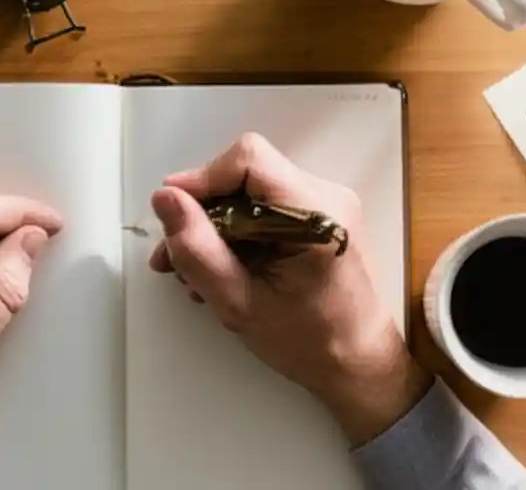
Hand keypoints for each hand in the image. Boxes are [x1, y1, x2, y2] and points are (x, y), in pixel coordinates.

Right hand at [150, 133, 429, 445]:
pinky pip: (267, 208)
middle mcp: (328, 196)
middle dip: (202, 212)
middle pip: (246, 176)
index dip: (202, 178)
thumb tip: (165, 200)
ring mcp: (327, 205)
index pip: (250, 160)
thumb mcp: (240, 303)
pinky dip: (238, 232)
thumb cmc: (309, 343)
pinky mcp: (321, 218)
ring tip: (194, 272)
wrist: (360, 364)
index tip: (171, 211)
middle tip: (173, 257)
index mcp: (316, 213)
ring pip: (252, 193)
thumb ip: (198, 251)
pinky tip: (223, 268)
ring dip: (216, 226)